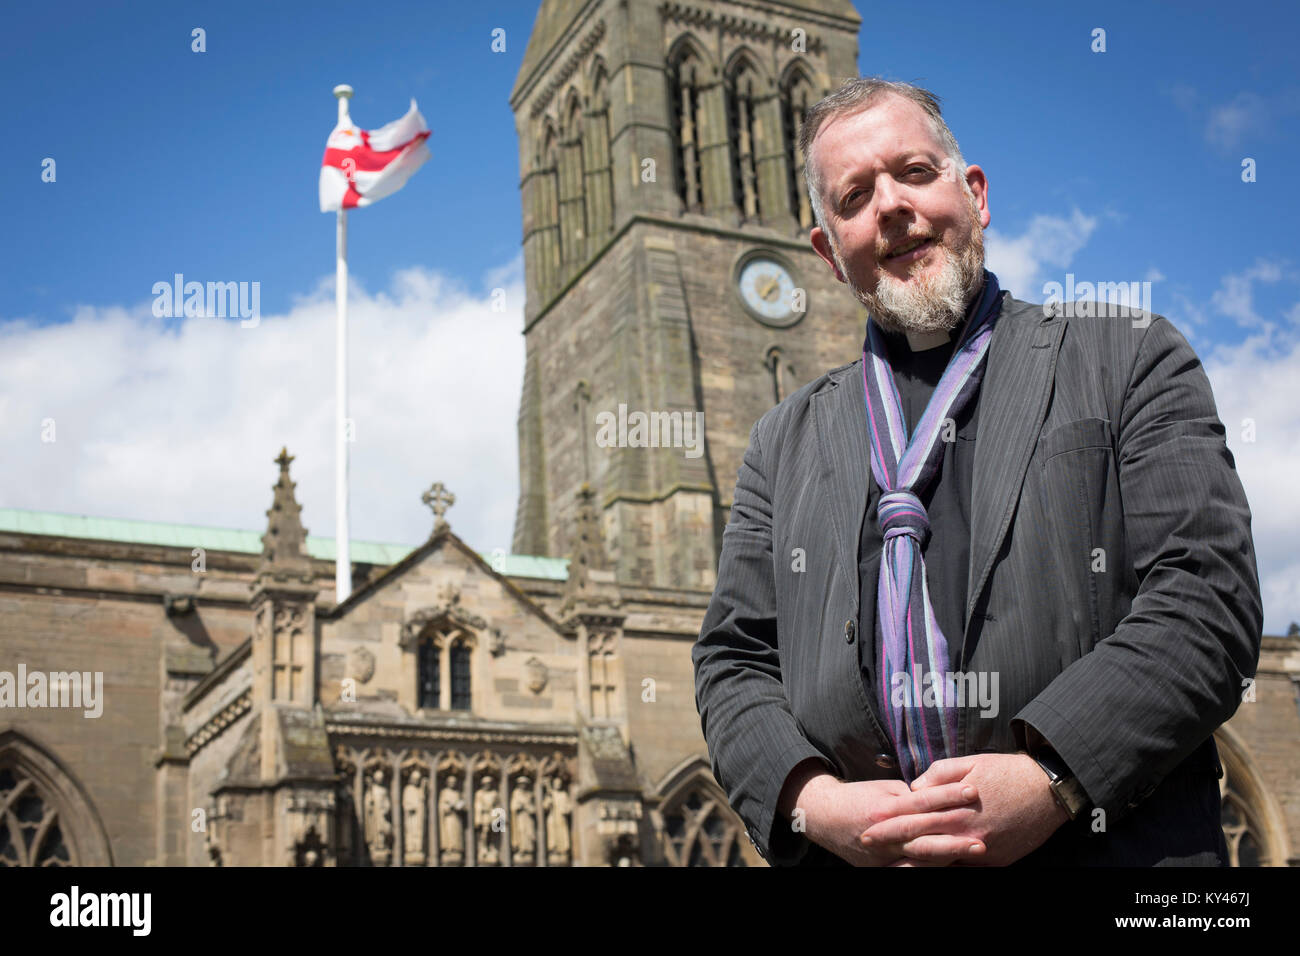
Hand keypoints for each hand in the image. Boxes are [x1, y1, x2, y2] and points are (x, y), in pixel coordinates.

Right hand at [781, 763, 984, 865]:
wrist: (824, 816)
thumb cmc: (859, 797)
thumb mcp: (885, 789)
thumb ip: (912, 796)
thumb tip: (938, 798)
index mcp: (886, 809)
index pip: (922, 802)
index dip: (948, 796)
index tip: (973, 791)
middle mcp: (884, 833)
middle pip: (924, 834)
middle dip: (955, 837)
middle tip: (982, 836)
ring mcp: (882, 854)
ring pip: (920, 857)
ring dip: (948, 855)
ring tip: (975, 852)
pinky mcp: (880, 868)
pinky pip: (908, 870)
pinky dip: (929, 870)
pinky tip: (950, 868)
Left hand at [857, 753, 1070, 866]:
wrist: (1049, 790)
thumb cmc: (1008, 772)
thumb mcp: (970, 762)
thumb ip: (938, 774)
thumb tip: (915, 787)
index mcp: (956, 808)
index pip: (914, 817)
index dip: (890, 824)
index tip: (869, 826)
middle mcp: (967, 832)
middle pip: (922, 843)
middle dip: (894, 846)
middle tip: (868, 846)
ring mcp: (983, 850)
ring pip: (942, 860)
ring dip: (916, 863)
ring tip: (892, 866)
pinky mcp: (997, 860)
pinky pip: (966, 866)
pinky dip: (946, 867)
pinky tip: (930, 868)